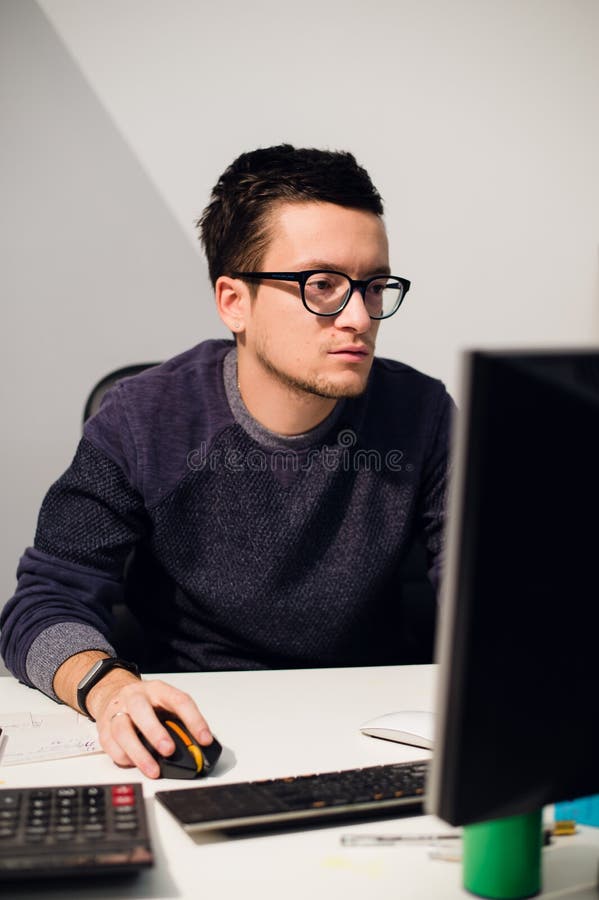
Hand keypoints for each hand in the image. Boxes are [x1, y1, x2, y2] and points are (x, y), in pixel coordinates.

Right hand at [89, 675, 213, 778]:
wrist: (113, 692)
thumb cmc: (145, 702)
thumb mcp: (164, 703)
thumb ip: (179, 720)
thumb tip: (199, 746)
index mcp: (157, 689)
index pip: (179, 700)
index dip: (194, 720)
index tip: (205, 739)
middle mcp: (135, 697)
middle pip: (141, 710)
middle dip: (155, 732)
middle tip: (169, 751)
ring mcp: (117, 711)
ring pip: (122, 730)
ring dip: (139, 753)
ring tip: (153, 770)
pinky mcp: (104, 728)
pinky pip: (111, 745)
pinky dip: (124, 758)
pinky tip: (134, 764)